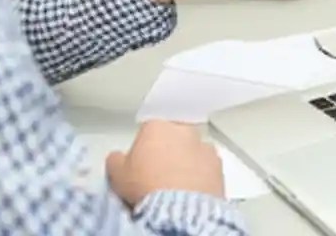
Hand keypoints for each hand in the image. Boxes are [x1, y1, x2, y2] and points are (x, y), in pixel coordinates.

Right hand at [106, 121, 222, 205]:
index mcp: (156, 126)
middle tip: (160, 172)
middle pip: (173, 136)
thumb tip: (117, 158)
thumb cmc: (146, 187)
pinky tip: (192, 189)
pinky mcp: (219, 165)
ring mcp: (203, 146)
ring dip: (187, 160)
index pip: (148, 131)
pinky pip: (208, 166)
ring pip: (193, 150)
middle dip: (169, 149)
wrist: (177, 208)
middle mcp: (183, 130)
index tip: (141, 164)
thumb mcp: (116, 173)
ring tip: (177, 183)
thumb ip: (115, 159)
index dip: (143, 149)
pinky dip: (202, 174)